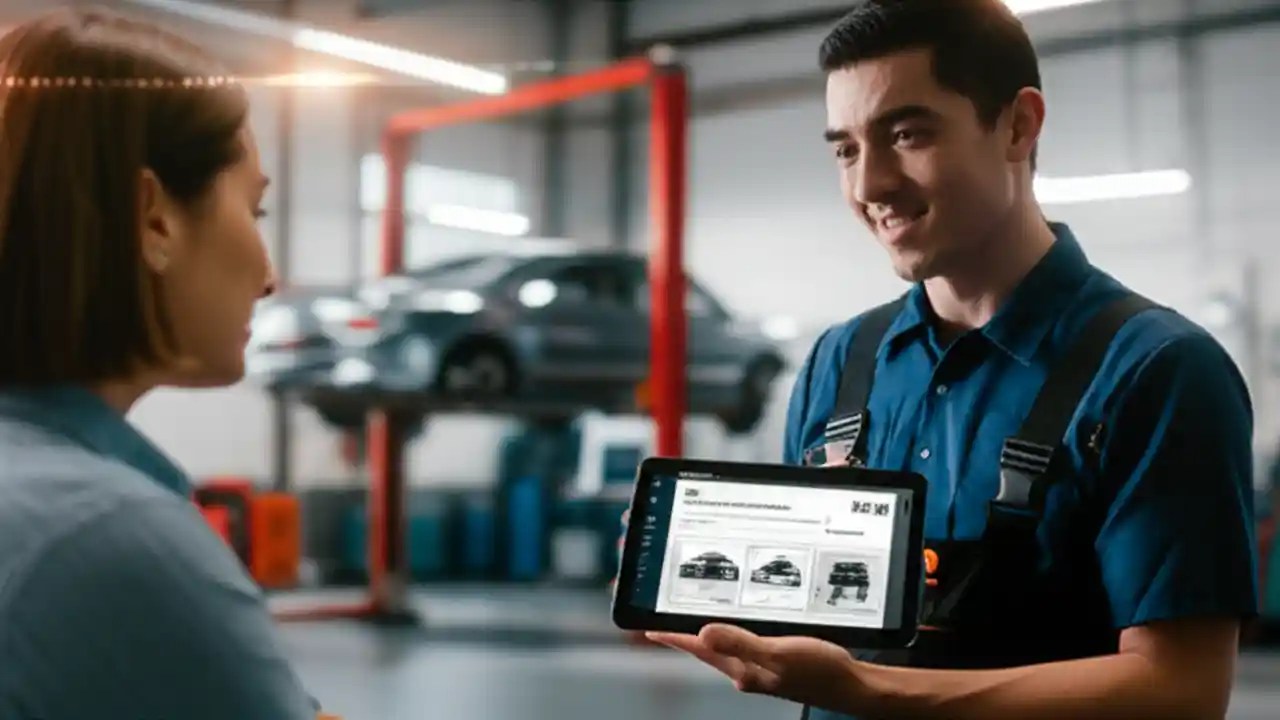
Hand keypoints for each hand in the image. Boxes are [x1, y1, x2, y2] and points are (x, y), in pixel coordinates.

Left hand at [646, 624, 870, 712]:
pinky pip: (749, 645)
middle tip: (670, 618)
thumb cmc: (820, 671)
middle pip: (710, 649)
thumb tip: (703, 633)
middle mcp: (748, 671)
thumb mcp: (777, 652)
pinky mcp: (778, 664)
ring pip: (729, 647)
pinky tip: (745, 624)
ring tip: (697, 617)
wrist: (853, 687)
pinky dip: (740, 633)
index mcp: (743, 669)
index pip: (701, 650)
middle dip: (689, 634)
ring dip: (714, 633)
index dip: (675, 638)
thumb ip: (741, 642)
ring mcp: (763, 670)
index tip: (651, 629)